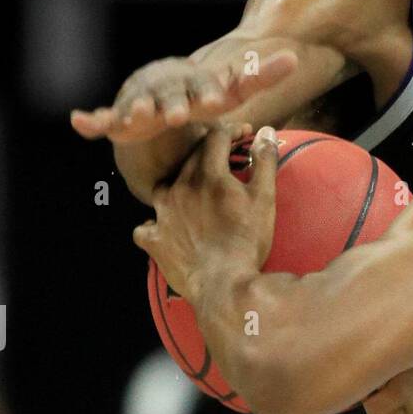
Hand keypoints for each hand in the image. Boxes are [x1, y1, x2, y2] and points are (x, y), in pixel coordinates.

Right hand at [71, 50, 298, 142]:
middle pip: (170, 98)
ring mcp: (140, 101)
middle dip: (174, 105)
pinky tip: (79, 121)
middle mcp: (167, 91)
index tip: (218, 102)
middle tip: (179, 114)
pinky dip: (90, 120)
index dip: (211, 95)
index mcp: (196, 86)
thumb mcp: (236, 89)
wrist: (167, 91)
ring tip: (136, 114)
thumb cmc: (206, 94)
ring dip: (135, 110)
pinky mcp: (119, 117)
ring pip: (136, 107)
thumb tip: (296, 57)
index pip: (206, 89)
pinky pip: (102, 119)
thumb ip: (263, 76)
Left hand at [132, 123, 279, 301]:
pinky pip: (145, 226)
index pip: (216, 137)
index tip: (243, 135)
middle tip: (226, 162)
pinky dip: (154, 225)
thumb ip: (265, 161)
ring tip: (193, 194)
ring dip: (179, 185)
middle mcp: (179, 187)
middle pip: (191, 158)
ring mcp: (161, 214)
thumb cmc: (248, 239)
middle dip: (210, 153)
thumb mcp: (264, 198)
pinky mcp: (153, 239)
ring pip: (165, 186)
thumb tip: (266, 131)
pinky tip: (166, 229)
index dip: (232, 132)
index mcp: (208, 174)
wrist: (223, 282)